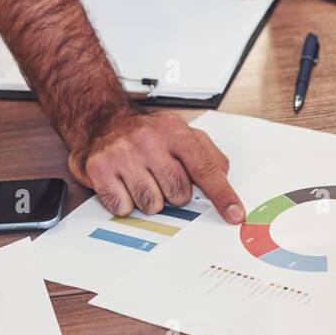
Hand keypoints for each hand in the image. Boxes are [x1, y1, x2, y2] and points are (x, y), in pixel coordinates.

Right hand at [70, 110, 244, 223]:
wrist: (103, 120)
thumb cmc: (148, 134)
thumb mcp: (182, 133)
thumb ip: (208, 156)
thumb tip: (224, 179)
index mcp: (175, 131)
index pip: (205, 168)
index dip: (222, 195)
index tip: (235, 214)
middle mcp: (149, 140)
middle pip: (178, 193)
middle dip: (174, 194)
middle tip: (162, 177)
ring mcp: (123, 154)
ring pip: (151, 204)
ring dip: (149, 200)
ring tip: (142, 179)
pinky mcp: (100, 169)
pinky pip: (123, 208)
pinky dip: (126, 203)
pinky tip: (124, 184)